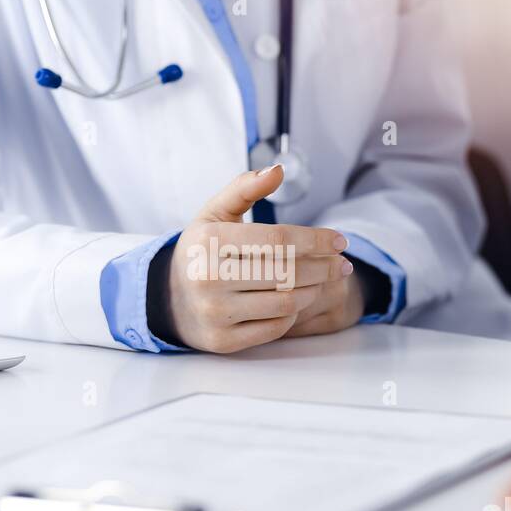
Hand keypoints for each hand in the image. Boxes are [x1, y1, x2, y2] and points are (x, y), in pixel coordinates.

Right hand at [150, 164, 353, 352]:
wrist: (168, 298)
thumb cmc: (201, 250)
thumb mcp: (214, 213)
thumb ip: (245, 188)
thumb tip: (279, 169)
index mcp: (209, 241)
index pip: (278, 240)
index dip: (316, 240)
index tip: (340, 241)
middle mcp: (208, 278)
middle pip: (287, 272)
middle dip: (324, 267)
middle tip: (342, 263)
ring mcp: (215, 313)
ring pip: (286, 303)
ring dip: (313, 290)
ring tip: (322, 280)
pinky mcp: (223, 341)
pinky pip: (275, 327)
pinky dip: (294, 313)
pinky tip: (299, 299)